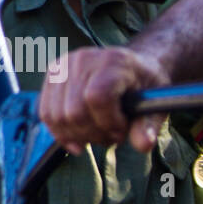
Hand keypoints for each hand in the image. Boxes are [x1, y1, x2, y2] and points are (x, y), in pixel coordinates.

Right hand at [39, 46, 169, 154]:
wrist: (131, 66)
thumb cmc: (145, 86)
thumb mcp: (156, 104)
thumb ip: (148, 125)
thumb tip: (142, 144)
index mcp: (113, 62)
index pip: (96, 98)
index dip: (109, 123)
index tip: (122, 128)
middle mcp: (83, 59)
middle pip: (73, 112)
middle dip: (94, 133)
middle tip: (111, 133)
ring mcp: (63, 65)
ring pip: (56, 116)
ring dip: (77, 135)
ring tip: (97, 131)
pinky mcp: (52, 74)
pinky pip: (45, 113)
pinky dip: (60, 132)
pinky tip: (79, 136)